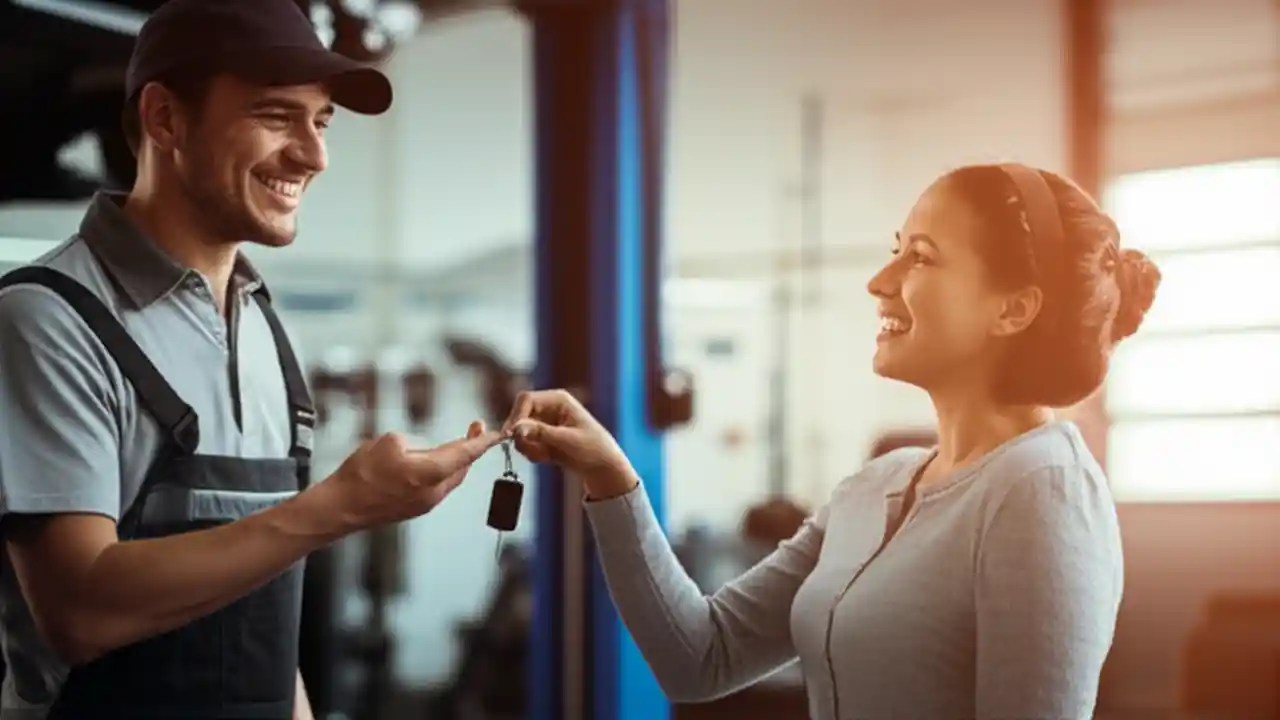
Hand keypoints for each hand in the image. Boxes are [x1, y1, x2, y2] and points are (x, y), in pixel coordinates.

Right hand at [321, 421, 501, 532]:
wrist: (340, 506)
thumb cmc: (362, 473)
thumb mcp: (390, 442)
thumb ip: (417, 443)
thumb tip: (424, 451)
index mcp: (432, 473)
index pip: (467, 454)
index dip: (483, 442)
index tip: (497, 433)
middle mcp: (435, 493)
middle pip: (462, 467)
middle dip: (470, 447)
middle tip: (475, 428)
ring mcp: (426, 504)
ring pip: (451, 478)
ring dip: (456, 460)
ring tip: (457, 441)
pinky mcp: (415, 509)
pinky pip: (438, 487)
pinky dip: (443, 471)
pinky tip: (435, 461)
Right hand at [502, 389, 638, 498]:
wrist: (602, 468)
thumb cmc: (593, 449)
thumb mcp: (567, 441)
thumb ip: (541, 433)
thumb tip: (517, 429)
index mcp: (558, 399)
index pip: (526, 399)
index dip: (516, 416)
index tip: (512, 436)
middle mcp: (548, 407)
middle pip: (518, 416)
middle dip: (523, 437)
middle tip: (533, 453)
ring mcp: (543, 422)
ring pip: (519, 432)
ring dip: (529, 447)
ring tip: (548, 457)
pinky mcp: (541, 437)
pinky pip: (525, 444)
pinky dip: (533, 453)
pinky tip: (549, 458)